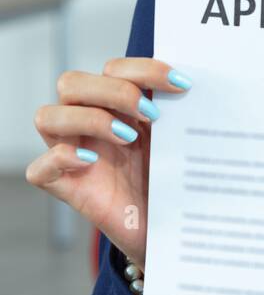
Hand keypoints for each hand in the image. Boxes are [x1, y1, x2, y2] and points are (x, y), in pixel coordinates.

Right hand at [25, 59, 191, 267]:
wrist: (171, 226)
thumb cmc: (170, 177)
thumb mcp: (176, 139)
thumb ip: (177, 111)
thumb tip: (194, 84)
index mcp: (115, 105)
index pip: (113, 68)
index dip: (145, 69)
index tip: (182, 85)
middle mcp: (88, 123)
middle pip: (72, 83)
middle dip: (115, 91)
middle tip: (153, 114)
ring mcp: (72, 154)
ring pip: (47, 116)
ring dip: (88, 119)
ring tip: (128, 138)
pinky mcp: (65, 188)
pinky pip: (39, 169)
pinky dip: (60, 158)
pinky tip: (91, 161)